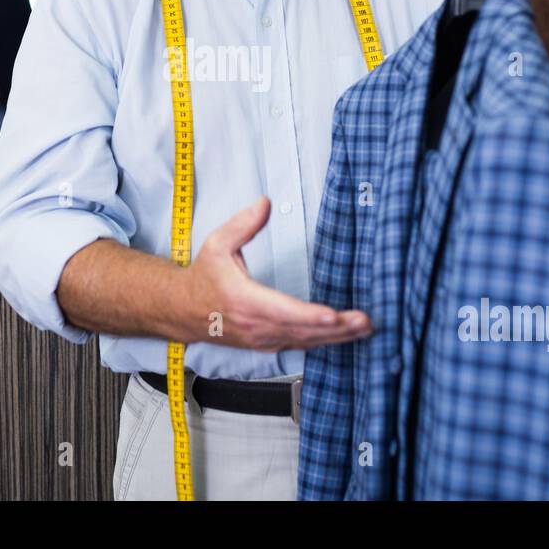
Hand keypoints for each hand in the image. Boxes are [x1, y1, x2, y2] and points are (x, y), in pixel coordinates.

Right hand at [182, 196, 371, 350]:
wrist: (182, 310)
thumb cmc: (203, 277)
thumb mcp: (217, 244)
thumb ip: (243, 223)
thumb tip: (265, 202)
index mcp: (244, 300)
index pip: (282, 311)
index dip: (309, 315)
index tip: (333, 315)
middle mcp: (256, 325)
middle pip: (302, 331)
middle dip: (336, 328)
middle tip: (365, 321)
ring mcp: (262, 339)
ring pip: (305, 341)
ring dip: (337, 337)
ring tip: (365, 327)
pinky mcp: (268, 344)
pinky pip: (301, 345)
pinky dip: (325, 342)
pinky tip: (346, 335)